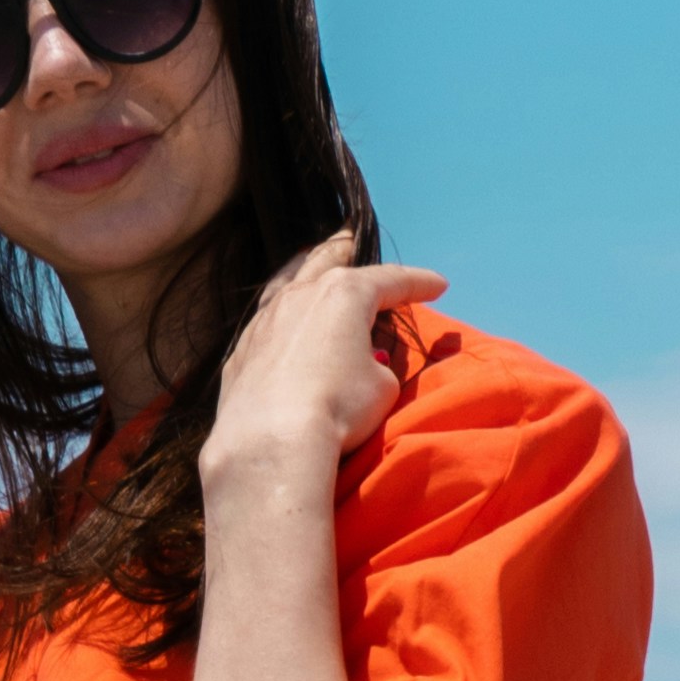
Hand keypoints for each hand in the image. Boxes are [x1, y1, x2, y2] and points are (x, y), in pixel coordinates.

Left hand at [199, 231, 446, 517]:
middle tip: (355, 238)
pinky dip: (282, 315)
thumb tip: (362, 362)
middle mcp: (300, 295)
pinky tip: (282, 322)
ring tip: (311, 265)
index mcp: (344, 293)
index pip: (391, 281)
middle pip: (326, 259)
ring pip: (288, 282)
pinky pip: (266, 320)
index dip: (418, 283)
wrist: (271, 442)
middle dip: (347, 247)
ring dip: (306, 272)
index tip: (438, 286)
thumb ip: (378, 363)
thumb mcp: (382, 385)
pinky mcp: (241, 351)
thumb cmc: (338, 408)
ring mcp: (264, 320)